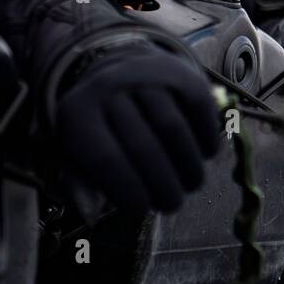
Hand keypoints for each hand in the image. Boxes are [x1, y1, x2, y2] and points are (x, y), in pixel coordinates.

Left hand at [53, 44, 220, 213]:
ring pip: (173, 128)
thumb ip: (81, 184)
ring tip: (191, 184)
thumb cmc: (101, 124)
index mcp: (77, 113)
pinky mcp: (179, 72)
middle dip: (163, 184)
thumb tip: (91, 215)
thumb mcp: (77, 150)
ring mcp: (146, 75)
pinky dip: (206, 137)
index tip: (142, 210)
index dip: (128, 190)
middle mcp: (109, 87)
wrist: (121, 69)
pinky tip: (204, 155)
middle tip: (172, 204)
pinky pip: (199, 109)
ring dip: (188, 165)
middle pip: (143, 145)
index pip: (105, 159)